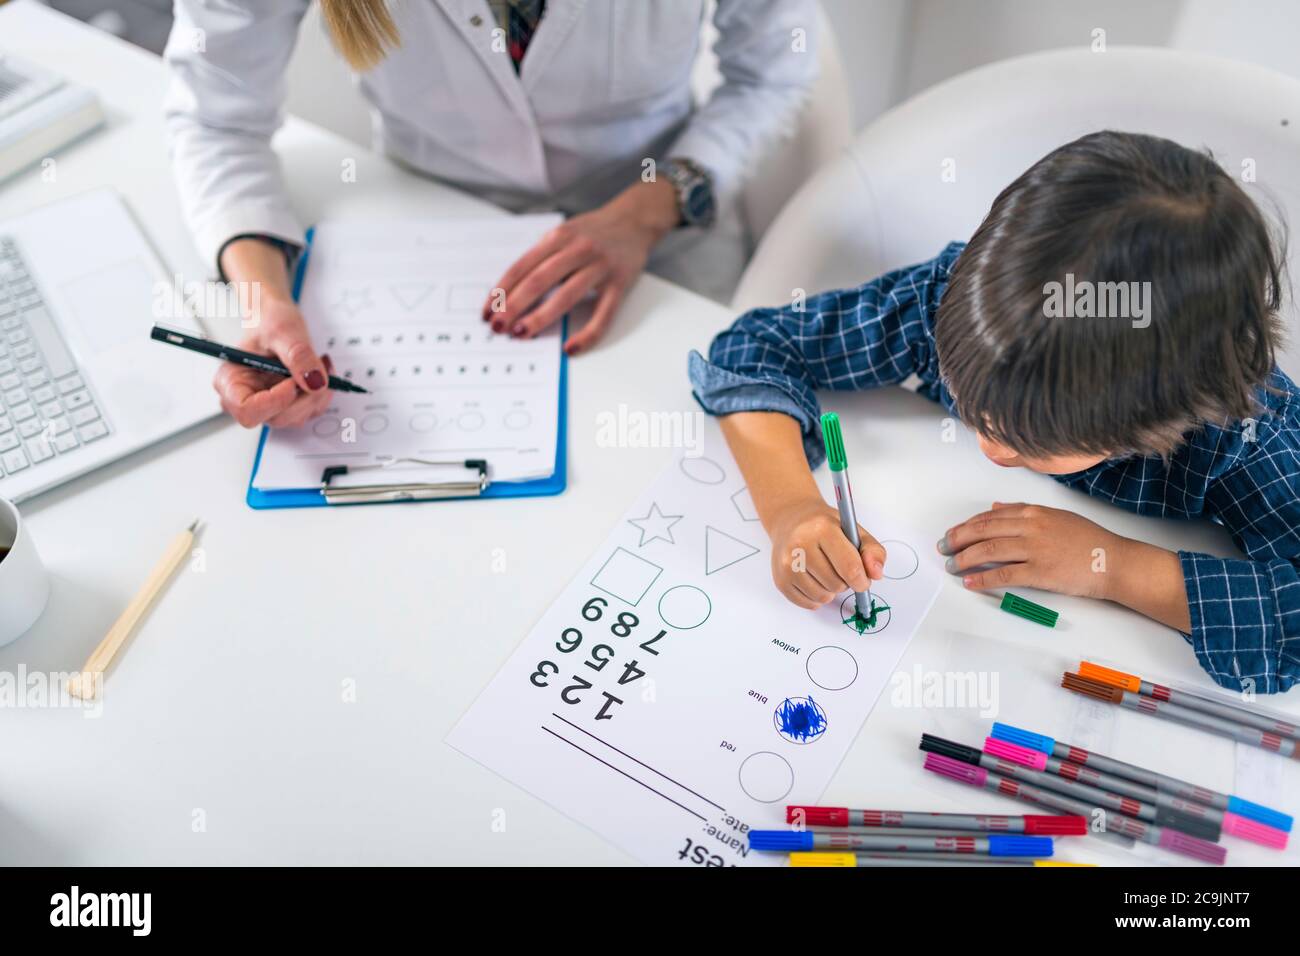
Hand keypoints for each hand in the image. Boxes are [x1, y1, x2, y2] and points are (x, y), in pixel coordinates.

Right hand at [214, 294, 332, 428]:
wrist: (277, 321)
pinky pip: (309, 412)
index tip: (293, 382)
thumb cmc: (269, 322)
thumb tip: (315, 383)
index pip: (247, 410)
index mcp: (231, 381)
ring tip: (320, 365)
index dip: (275, 402)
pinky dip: (321, 394)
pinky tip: (319, 372)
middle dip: (305, 396)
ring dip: (317, 394)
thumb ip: (298, 356)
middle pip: (277, 417)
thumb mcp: (284, 331)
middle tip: (319, 368)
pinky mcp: (286, 406)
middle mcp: (246, 398)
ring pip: (296, 417)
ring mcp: (267, 405)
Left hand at [482, 179, 677, 354]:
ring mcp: (600, 266)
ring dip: (541, 317)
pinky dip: (587, 334)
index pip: (522, 266)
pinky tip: (571, 348)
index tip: (487, 311)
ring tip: (522, 334)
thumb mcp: (564, 233)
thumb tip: (513, 293)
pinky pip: (602, 314)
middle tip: (498, 326)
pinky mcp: (620, 283)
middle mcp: (578, 249)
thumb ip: (542, 257)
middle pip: (539, 280)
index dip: (502, 290)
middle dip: (514, 306)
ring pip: (566, 295)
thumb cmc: (594, 232)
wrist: (635, 220)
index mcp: (558, 237)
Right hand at [769, 496, 886, 609]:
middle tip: (839, 568)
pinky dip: (817, 598)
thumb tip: (876, 574)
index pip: (849, 567)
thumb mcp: (853, 530)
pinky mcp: (780, 580)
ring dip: (831, 590)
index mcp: (822, 529)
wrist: (791, 521)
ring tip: (826, 573)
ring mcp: (786, 564)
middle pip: (836, 584)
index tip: (863, 580)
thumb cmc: (824, 527)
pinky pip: (809, 604)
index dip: (862, 580)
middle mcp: (800, 545)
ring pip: (823, 597)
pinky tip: (815, 580)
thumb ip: (872, 551)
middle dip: (844, 582)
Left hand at [940, 502, 1124, 598]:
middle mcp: (1031, 527)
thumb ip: (1024, 511)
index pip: (990, 517)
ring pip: (988, 551)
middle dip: (957, 539)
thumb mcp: (1056, 517)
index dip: (966, 526)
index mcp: (1034, 512)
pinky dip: (982, 578)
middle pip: (983, 531)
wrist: (1114, 561)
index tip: (953, 533)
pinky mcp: (1040, 573)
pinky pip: (1003, 575)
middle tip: (943, 547)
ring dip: (964, 559)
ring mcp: (1035, 550)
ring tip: (951, 566)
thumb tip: (996, 508)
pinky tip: (969, 582)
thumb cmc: (1089, 541)